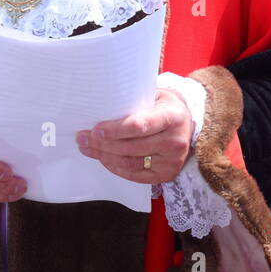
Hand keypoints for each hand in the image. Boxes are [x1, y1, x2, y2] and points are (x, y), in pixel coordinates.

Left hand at [76, 88, 192, 182]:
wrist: (188, 123)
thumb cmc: (165, 107)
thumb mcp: (155, 95)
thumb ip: (134, 101)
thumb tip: (100, 106)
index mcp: (172, 117)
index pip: (139, 126)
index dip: (114, 129)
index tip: (95, 129)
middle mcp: (175, 141)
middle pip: (130, 147)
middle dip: (102, 144)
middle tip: (82, 137)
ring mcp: (172, 161)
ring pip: (130, 163)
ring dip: (104, 156)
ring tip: (87, 147)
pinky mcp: (166, 174)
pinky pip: (135, 175)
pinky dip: (115, 167)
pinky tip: (103, 158)